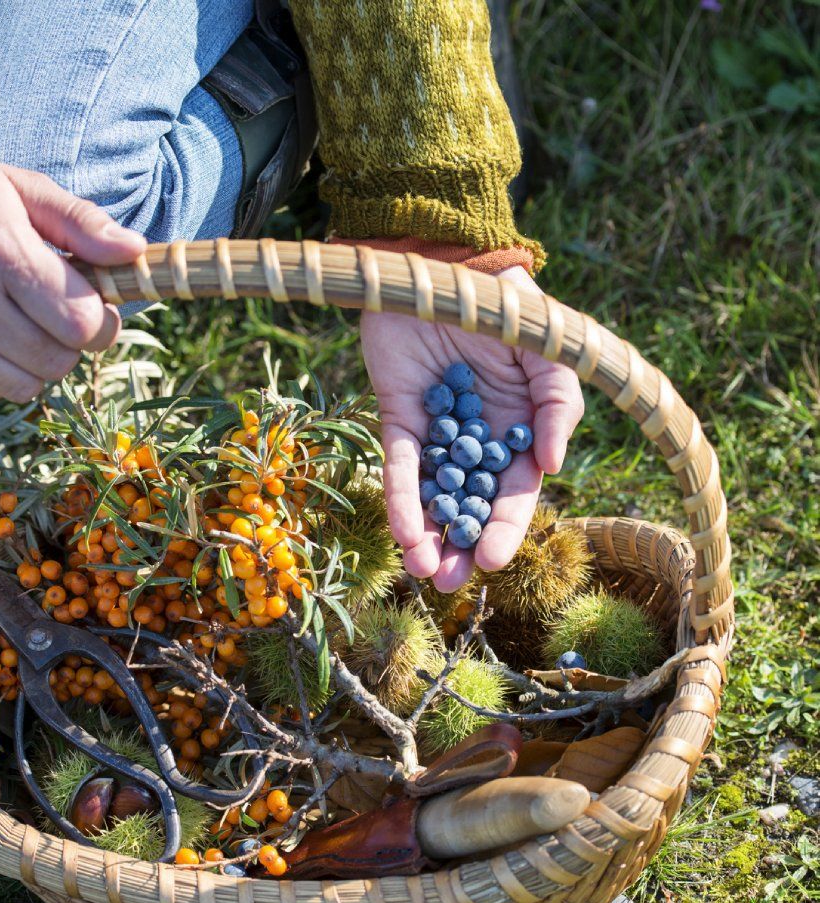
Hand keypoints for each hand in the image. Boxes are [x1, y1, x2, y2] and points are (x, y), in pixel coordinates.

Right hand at [0, 156, 145, 401]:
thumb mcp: (23, 190)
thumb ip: (82, 223)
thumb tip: (135, 252)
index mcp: (0, 252)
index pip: (81, 323)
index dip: (101, 323)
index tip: (93, 307)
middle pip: (57, 362)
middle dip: (69, 344)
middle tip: (55, 316)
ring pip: (24, 387)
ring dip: (36, 365)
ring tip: (21, 326)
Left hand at [361, 266, 584, 591]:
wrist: (443, 262)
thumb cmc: (504, 307)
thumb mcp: (549, 353)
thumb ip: (559, 405)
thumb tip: (550, 465)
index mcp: (518, 432)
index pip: (513, 493)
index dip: (504, 528)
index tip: (490, 561)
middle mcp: (477, 442)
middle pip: (468, 505)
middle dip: (460, 546)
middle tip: (448, 583)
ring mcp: (436, 432)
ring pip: (432, 496)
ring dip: (427, 535)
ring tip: (422, 570)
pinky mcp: (397, 417)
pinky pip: (400, 465)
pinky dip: (401, 498)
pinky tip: (401, 531)